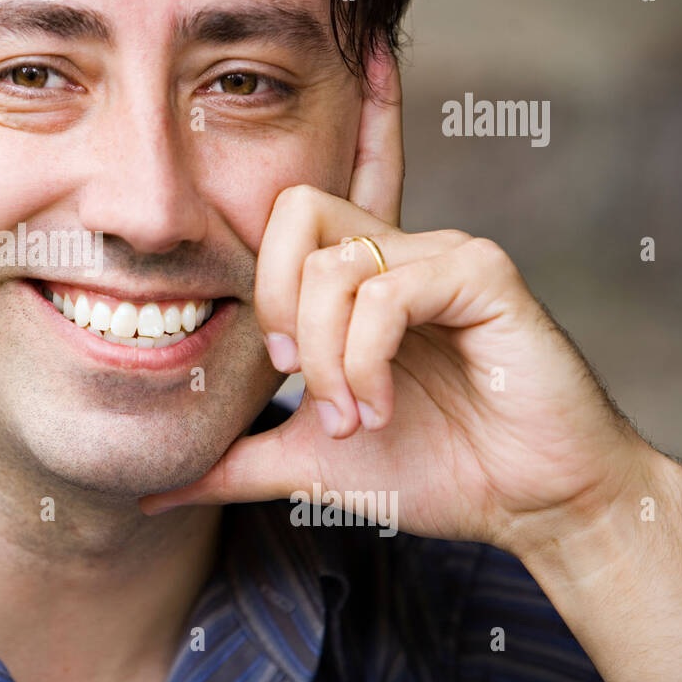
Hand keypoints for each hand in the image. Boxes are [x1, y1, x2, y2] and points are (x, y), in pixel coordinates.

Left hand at [139, 47, 652, 558]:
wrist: (529, 504)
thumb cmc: (432, 468)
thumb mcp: (308, 461)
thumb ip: (233, 462)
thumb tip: (152, 492)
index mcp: (357, 277)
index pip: (305, 200)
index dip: (274, 177)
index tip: (276, 323)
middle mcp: (395, 249)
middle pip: (292, 209)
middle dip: (274, 303)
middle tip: (298, 374)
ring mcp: (439, 253)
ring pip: (330, 266)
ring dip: (327, 361)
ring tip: (354, 417)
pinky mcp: (480, 273)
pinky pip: (384, 294)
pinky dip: (365, 363)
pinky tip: (380, 410)